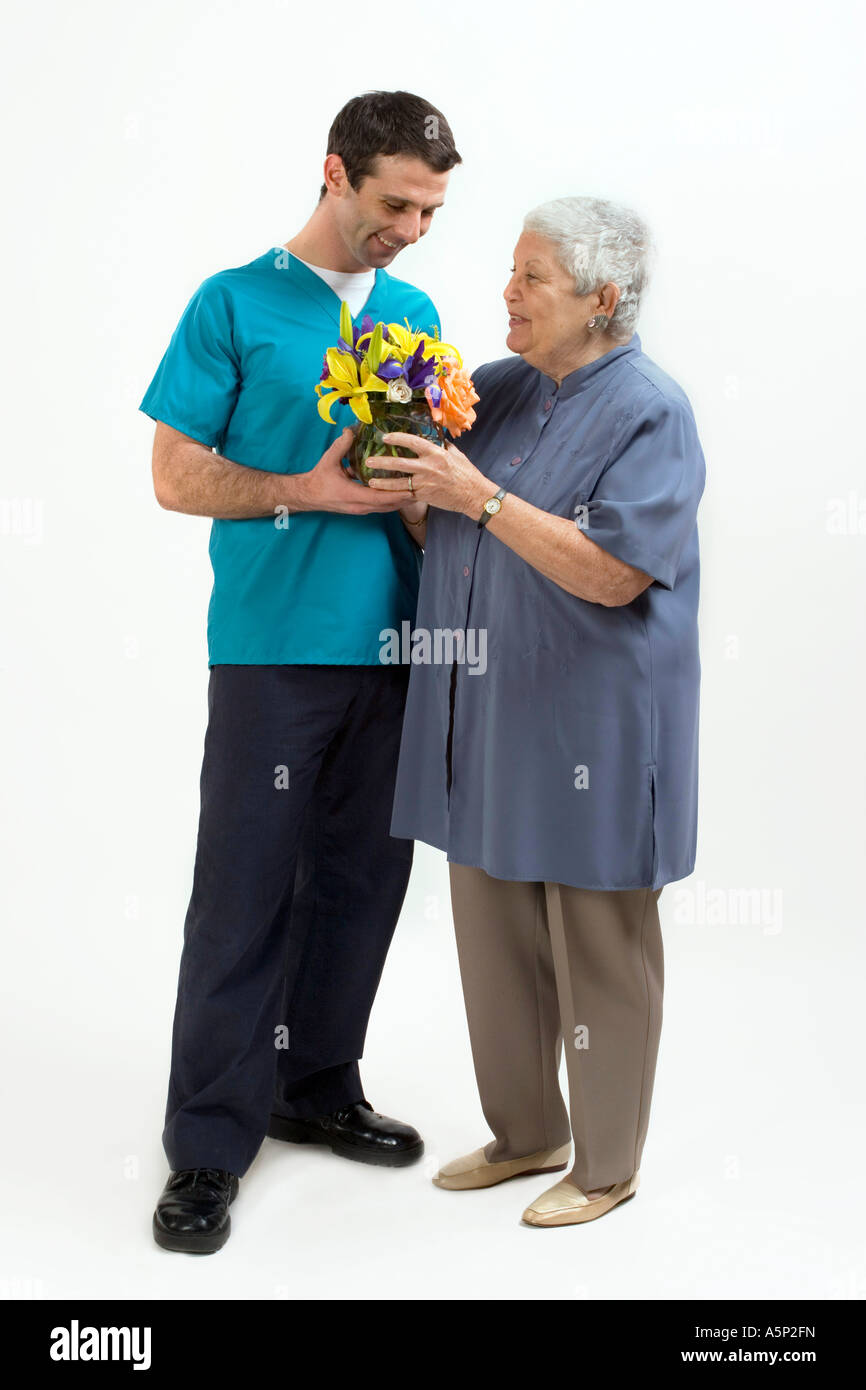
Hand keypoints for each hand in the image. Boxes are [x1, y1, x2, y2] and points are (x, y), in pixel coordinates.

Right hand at [298, 428, 415, 514]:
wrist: (307, 495)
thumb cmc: (318, 479)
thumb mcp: (329, 460)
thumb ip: (341, 445)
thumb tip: (351, 430)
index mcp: (353, 495)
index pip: (380, 498)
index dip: (397, 494)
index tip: (411, 490)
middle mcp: (359, 506)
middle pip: (388, 506)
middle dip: (404, 499)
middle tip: (420, 491)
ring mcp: (360, 510)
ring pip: (385, 509)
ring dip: (399, 502)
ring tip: (414, 493)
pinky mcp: (360, 509)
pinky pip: (379, 507)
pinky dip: (390, 502)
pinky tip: (398, 493)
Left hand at [366, 432, 492, 517]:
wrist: (474, 495)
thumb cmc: (467, 474)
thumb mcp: (456, 455)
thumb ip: (443, 447)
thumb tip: (436, 439)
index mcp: (436, 453)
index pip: (412, 442)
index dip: (397, 438)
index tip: (385, 437)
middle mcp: (428, 467)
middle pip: (400, 462)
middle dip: (382, 461)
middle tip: (368, 460)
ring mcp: (425, 483)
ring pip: (399, 482)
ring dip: (382, 481)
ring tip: (370, 480)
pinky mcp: (425, 495)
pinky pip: (406, 494)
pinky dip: (394, 494)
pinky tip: (384, 494)